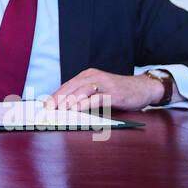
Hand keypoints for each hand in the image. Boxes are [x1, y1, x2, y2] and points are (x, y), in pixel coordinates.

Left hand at [46, 68, 164, 111]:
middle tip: (46, 111)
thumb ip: (84, 97)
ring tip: (57, 111)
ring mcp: (105, 85)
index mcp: (88, 76)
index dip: (54, 96)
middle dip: (57, 99)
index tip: (43, 107)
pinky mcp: (114, 94)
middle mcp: (94, 77)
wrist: (144, 88)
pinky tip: (76, 110)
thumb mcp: (99, 91)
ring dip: (68, 101)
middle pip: (71, 87)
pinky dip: (85, 104)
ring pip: (81, 91)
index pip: (67, 86)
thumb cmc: (118, 92)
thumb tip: (65, 109)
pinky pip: (97, 98)